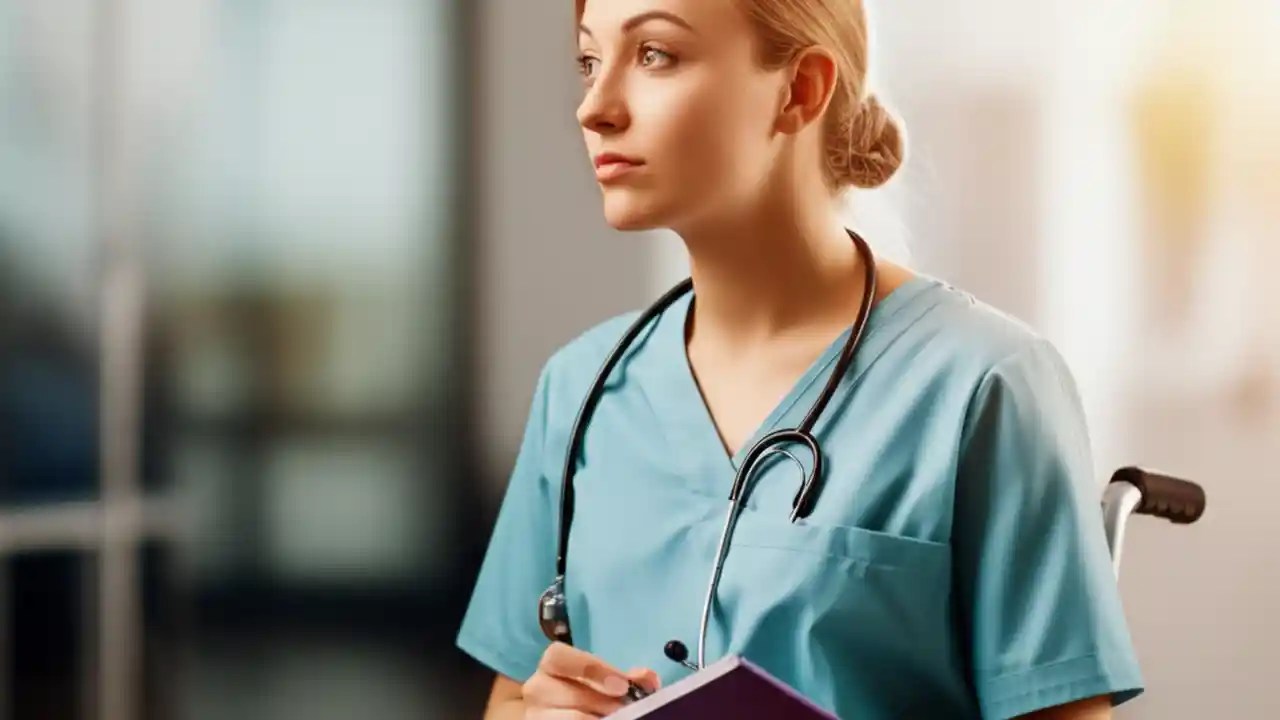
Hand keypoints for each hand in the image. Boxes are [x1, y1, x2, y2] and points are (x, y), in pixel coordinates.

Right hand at [522, 642, 660, 718]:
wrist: (566, 714)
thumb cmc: (587, 697)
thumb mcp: (605, 684)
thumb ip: (627, 679)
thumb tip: (648, 678)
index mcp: (550, 668)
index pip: (559, 657)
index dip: (592, 669)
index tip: (622, 686)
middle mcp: (536, 690)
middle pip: (572, 695)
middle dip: (606, 705)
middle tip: (630, 711)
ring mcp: (536, 716)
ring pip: (571, 719)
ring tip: (621, 719)